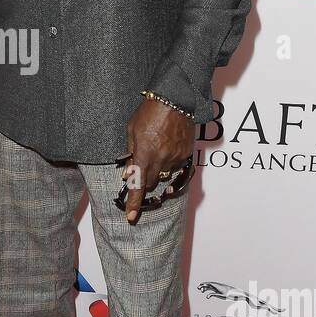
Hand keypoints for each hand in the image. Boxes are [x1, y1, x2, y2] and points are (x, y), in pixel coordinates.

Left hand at [121, 97, 193, 223]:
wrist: (175, 99)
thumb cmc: (149, 112)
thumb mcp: (132, 130)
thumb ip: (131, 153)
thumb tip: (128, 174)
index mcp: (145, 154)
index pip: (138, 185)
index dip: (134, 203)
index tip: (130, 217)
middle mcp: (162, 159)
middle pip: (151, 183)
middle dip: (144, 179)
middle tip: (141, 165)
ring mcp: (176, 157)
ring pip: (164, 174)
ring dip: (158, 168)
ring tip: (156, 147)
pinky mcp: (187, 153)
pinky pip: (177, 166)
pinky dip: (170, 162)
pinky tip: (168, 147)